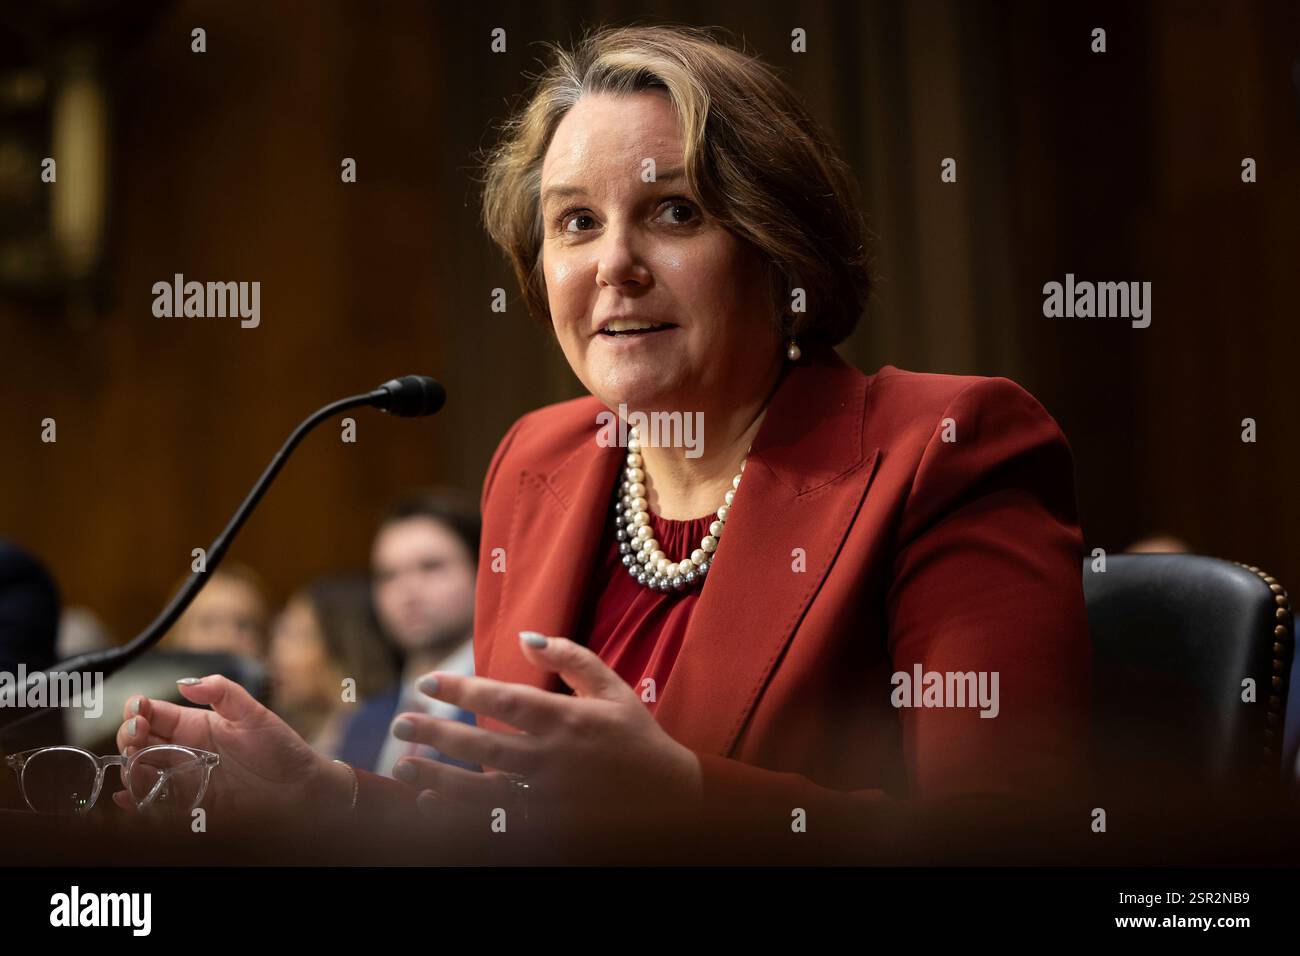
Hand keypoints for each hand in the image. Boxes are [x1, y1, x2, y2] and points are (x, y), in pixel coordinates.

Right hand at [113, 675, 352, 820]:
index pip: (153, 714)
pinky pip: (153, 804)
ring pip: (140, 772)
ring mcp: (182, 779)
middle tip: (137, 734)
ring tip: (135, 762)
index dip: (138, 710)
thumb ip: (223, 692)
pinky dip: (135, 802)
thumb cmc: (280, 749)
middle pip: (138, 742)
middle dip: (129, 735)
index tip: (139, 710)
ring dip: (130, 766)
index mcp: (193, 725)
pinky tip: (129, 797)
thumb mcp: (254, 714)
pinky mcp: (187, 805)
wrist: (298, 789)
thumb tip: (185, 682)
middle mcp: (182, 752)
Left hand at [391, 631, 702, 827]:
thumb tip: (526, 637)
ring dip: (436, 776)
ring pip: (479, 787)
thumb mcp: (612, 688)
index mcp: (567, 719)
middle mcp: (552, 758)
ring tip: (403, 764)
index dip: (461, 689)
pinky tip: (432, 801)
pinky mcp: (547, 824)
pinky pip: (494, 819)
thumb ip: (571, 658)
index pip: (503, 700)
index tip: (427, 682)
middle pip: (481, 744)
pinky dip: (460, 811)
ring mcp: (548, 796)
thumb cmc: (636, 738)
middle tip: (400, 723)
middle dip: (434, 733)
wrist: (669, 800)